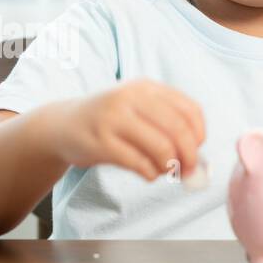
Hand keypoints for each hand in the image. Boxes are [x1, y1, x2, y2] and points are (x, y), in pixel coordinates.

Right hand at [47, 78, 205, 181]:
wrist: (62, 125)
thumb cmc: (109, 121)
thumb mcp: (137, 109)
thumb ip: (166, 125)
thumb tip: (197, 159)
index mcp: (145, 88)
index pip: (189, 109)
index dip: (199, 134)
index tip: (197, 150)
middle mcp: (130, 98)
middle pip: (177, 129)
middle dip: (189, 155)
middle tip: (187, 171)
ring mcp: (113, 119)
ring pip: (161, 147)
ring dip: (169, 166)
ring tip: (164, 171)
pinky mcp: (100, 142)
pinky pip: (139, 163)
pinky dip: (151, 174)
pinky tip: (148, 174)